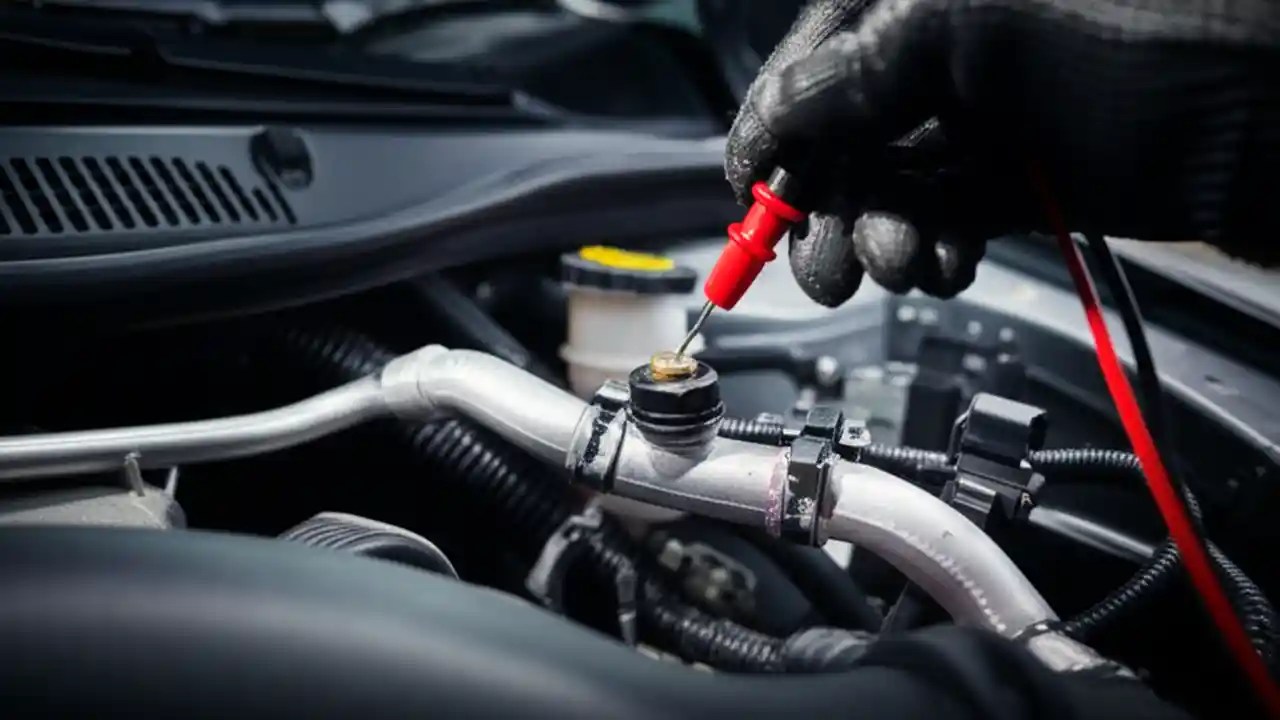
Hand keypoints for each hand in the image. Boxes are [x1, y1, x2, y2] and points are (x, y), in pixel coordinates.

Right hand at [726, 0, 1278, 305]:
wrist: (1274, 126)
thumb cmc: (1148, 44)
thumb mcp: (979, 30)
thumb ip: (859, 70)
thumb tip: (773, 118)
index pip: (813, 59)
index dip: (772, 130)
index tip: (749, 195)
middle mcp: (944, 53)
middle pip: (841, 136)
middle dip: (827, 206)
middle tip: (827, 268)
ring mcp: (983, 118)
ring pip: (889, 187)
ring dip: (881, 237)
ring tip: (911, 261)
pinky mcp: (1016, 179)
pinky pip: (942, 219)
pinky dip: (934, 252)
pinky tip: (949, 263)